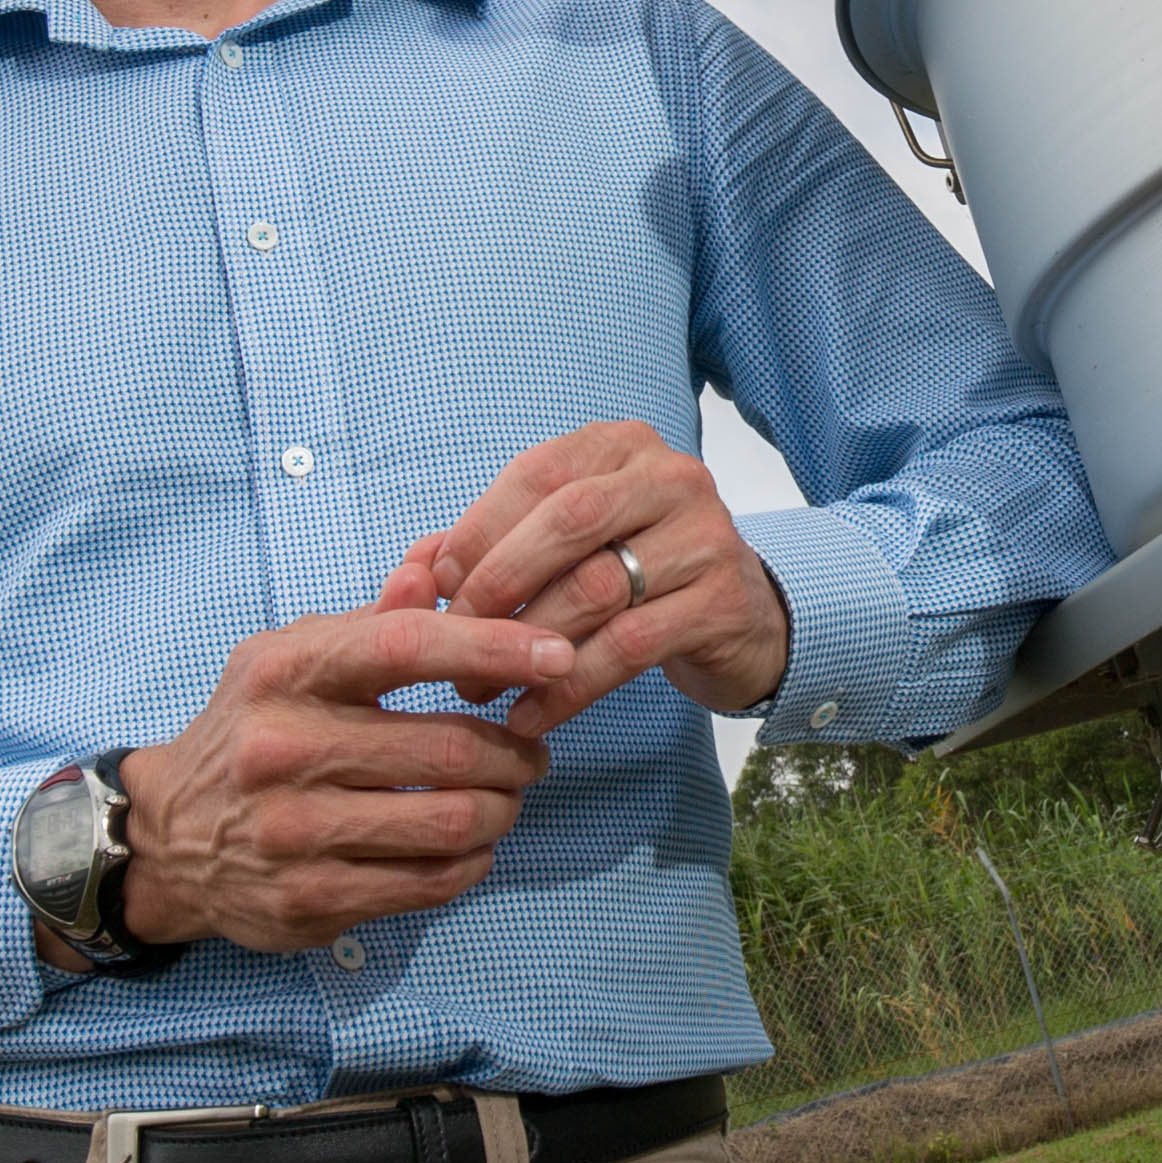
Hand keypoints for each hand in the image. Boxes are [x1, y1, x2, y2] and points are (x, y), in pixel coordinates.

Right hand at [112, 550, 567, 954]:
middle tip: (532, 752)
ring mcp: (292, 832)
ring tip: (506, 798)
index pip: (405, 647)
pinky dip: (470, 863)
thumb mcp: (292, 658)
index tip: (558, 654)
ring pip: (449, 822)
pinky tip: (471, 847)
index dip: (495, 647)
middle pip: (446, 748)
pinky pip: (427, 884)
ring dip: (502, 810)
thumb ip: (373, 618)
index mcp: (283, 673)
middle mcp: (281, 750)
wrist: (167, 834)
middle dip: (514, 752)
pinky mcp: (307, 898)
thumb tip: (437, 560)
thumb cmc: (254, 729)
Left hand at [417, 420, 792, 739]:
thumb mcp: (575, 541)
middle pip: (567, 522)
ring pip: (596, 588)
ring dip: (526, 646)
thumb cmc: (636, 573)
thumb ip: (501, 541)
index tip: (437, 586)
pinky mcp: (721, 603)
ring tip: (482, 689)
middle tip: (455, 642)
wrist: (743, 618)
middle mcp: (670, 478)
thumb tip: (417, 568)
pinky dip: (569, 688)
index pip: (538, 472)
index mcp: (623, 446)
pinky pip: (628, 647)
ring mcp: (705, 538)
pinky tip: (531, 716)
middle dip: (498, 585)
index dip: (479, 529)